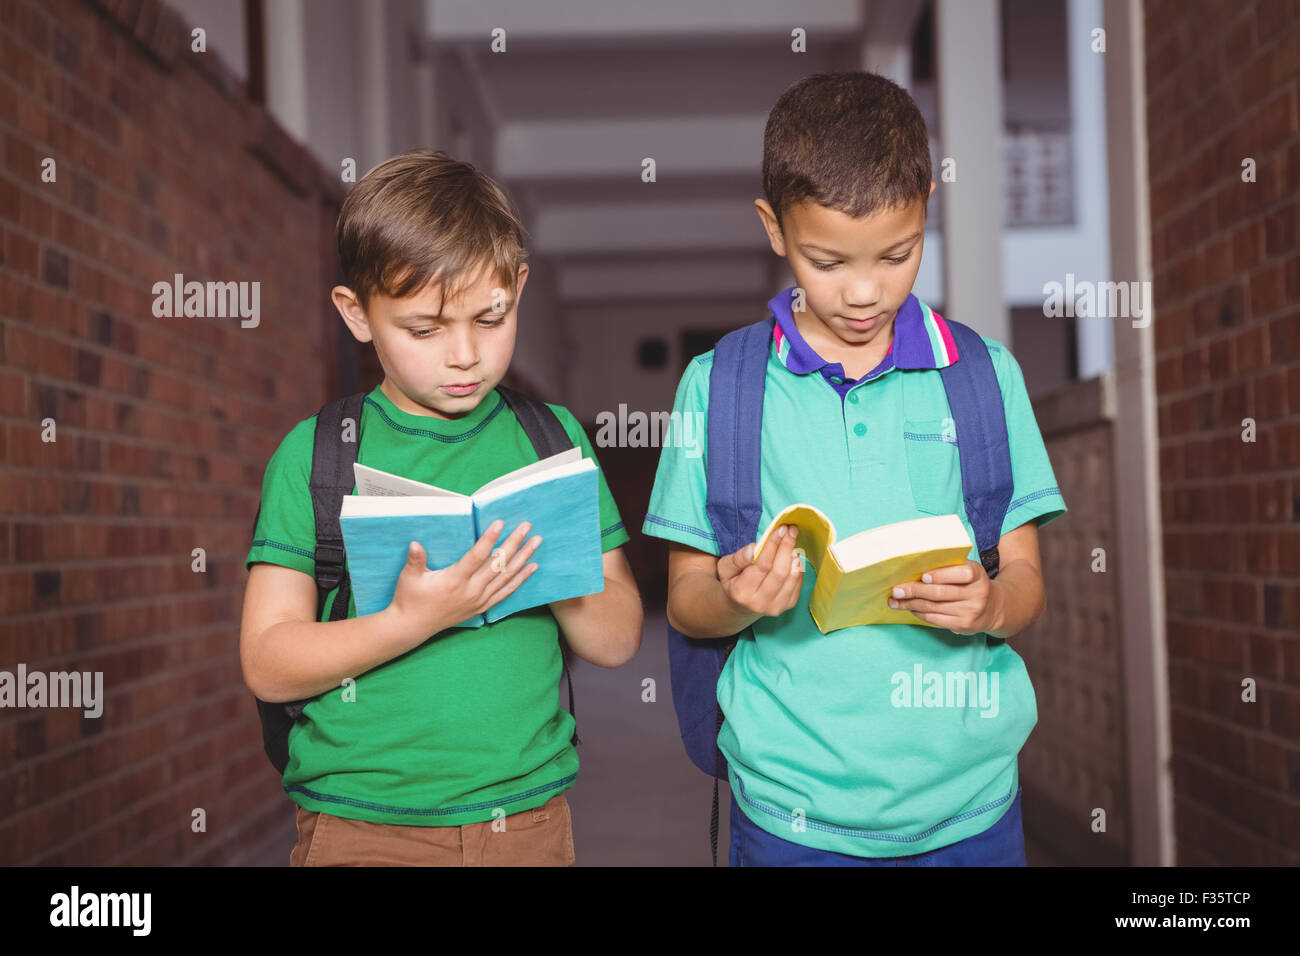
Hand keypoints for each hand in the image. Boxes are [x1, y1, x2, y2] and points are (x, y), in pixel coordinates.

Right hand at [387, 519, 541, 635]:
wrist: (413, 626)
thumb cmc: (410, 598)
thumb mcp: (409, 577)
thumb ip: (415, 560)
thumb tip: (415, 544)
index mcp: (454, 581)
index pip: (477, 556)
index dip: (489, 539)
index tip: (500, 523)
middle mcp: (471, 591)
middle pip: (498, 564)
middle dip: (514, 544)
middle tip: (527, 527)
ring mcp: (479, 600)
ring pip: (506, 577)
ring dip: (523, 558)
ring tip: (536, 542)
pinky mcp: (482, 607)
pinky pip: (506, 591)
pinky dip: (521, 579)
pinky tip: (532, 567)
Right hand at [715, 524, 803, 618]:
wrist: (741, 604)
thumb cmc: (733, 580)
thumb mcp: (726, 567)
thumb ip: (738, 558)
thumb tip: (754, 548)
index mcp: (742, 592)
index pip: (762, 565)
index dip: (773, 545)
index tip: (780, 529)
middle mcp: (760, 603)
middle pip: (780, 571)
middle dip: (787, 547)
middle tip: (791, 530)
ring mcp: (776, 606)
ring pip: (792, 577)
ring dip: (794, 555)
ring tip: (791, 540)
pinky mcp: (788, 604)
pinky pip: (798, 582)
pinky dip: (797, 566)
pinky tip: (791, 556)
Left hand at [887, 560, 999, 635]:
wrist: (992, 607)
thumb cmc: (971, 583)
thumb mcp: (967, 570)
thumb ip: (949, 567)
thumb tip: (914, 566)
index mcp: (977, 574)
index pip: (962, 573)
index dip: (941, 575)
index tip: (923, 576)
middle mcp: (977, 593)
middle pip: (940, 593)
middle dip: (914, 591)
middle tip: (896, 590)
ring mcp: (970, 611)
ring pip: (934, 607)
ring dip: (910, 604)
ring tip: (895, 601)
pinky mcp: (963, 625)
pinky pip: (935, 619)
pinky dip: (919, 613)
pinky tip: (909, 608)